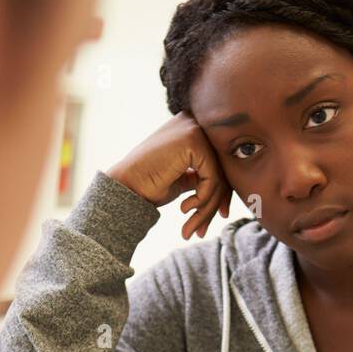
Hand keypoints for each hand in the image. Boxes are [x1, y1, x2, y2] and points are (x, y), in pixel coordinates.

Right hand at [107, 111, 232, 240]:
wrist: (126, 187)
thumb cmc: (150, 184)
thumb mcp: (183, 178)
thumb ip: (203, 175)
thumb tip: (226, 188)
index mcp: (192, 128)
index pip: (219, 162)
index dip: (222, 191)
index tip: (221, 215)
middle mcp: (195, 123)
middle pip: (223, 168)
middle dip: (217, 203)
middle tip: (204, 229)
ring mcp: (195, 129)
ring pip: (219, 176)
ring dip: (206, 207)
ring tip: (191, 226)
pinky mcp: (194, 141)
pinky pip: (212, 177)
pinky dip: (202, 199)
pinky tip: (184, 207)